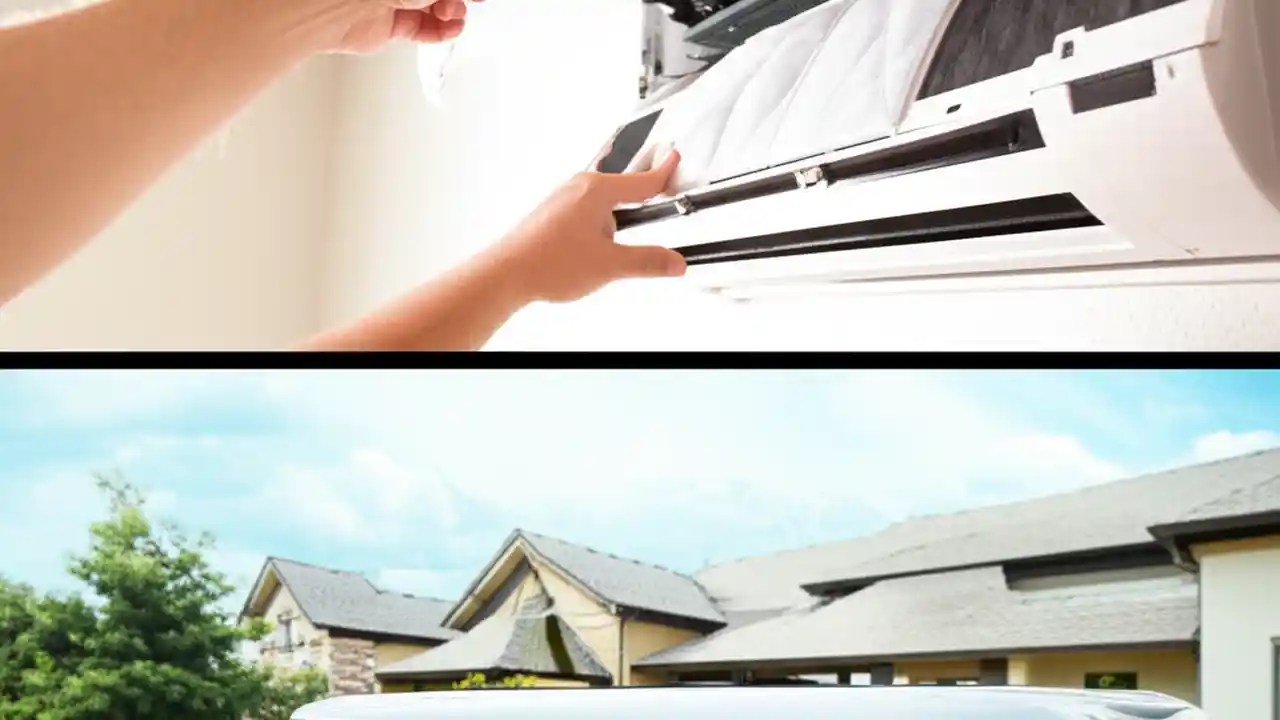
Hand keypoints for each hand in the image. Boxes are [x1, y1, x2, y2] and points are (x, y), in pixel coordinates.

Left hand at [330, 0, 478, 54]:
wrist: (329, 8)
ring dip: (451, 13)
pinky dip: (439, 31)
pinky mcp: (387, 25)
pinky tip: (450, 29)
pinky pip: (420, 29)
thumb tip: (457, 0)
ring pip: (431, 8)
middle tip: (466, 2)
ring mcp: (390, 0)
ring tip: (454, 16)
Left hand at [490, 150, 687, 303]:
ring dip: (613, 228)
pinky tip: (588, 255)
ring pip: (603, 207)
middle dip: (638, 209)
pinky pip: (586, 215)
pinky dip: (596, 232)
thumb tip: (675, 261)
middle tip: (648, 221)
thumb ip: (647, 262)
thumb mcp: (609, 265)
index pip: (641, 181)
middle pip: (623, 191)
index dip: (664, 173)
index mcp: (596, 191)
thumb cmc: (549, 263)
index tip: (675, 160)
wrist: (505, 274)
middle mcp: (578, 187)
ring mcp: (563, 199)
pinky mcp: (553, 213)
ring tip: (606, 257)